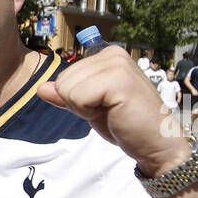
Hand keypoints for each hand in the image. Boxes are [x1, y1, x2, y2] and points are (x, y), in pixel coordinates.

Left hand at [37, 46, 190, 176]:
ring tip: (112, 111)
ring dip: (84, 108)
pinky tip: (114, 113)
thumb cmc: (126, 124)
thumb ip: (67, 95)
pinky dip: (89, 112)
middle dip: (78, 103)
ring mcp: (116, 65)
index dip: (76, 98)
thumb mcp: (90, 107)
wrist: (155, 143)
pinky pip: (76, 97)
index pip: (65, 75)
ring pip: (67, 89)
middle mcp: (113, 54)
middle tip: (108, 111)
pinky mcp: (118, 80)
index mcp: (107, 56)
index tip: (103, 106)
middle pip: (63, 80)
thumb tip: (42, 88)